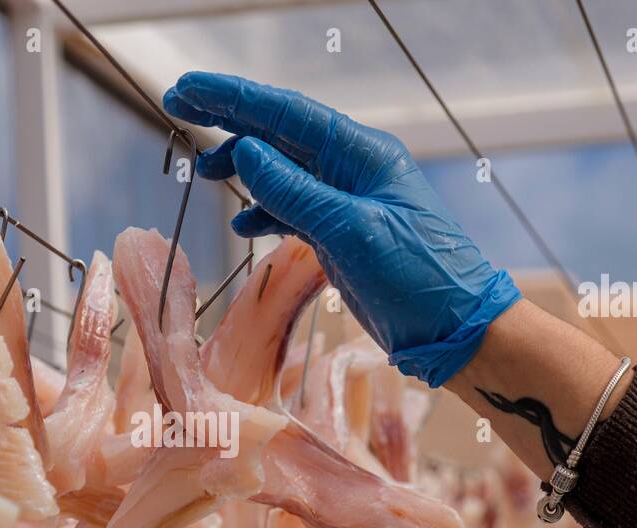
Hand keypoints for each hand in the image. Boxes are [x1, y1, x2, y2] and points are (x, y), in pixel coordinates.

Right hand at [163, 72, 519, 387]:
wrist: (457, 330)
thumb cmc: (420, 278)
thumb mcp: (351, 232)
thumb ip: (294, 192)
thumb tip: (244, 151)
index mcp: (361, 155)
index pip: (286, 113)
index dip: (232, 98)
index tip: (188, 89)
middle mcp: (353, 171)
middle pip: (280, 134)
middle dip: (229, 120)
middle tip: (179, 108)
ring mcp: (347, 203)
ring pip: (284, 172)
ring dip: (243, 168)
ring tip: (204, 171)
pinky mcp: (343, 235)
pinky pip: (294, 211)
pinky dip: (265, 213)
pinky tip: (243, 225)